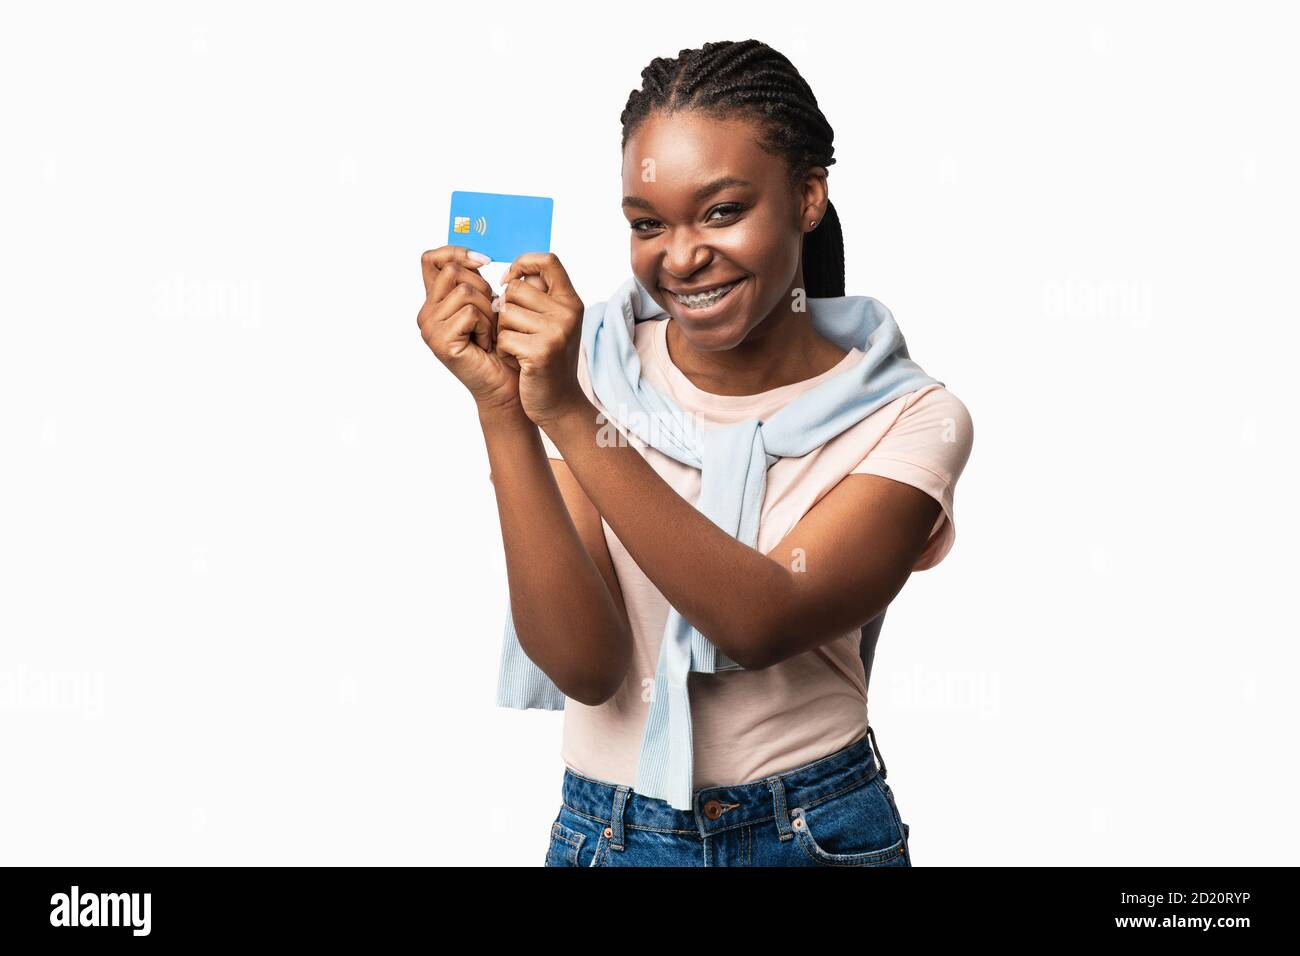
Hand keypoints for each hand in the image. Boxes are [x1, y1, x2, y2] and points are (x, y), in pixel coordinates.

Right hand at [416, 245, 519, 413]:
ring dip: (488, 310)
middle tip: (491, 315)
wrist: (505, 384)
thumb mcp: (489, 304)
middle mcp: (427, 313)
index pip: (431, 258)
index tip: (484, 261)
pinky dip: (487, 326)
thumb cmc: (501, 346)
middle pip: (453, 271)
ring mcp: (430, 328)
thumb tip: (480, 255)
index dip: (456, 252)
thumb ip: (476, 280)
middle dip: (482, 288)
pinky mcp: (440, 341)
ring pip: (465, 291)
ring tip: (489, 332)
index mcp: (435, 301)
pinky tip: (487, 344)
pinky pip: (470, 312)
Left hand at [494, 252, 587, 427]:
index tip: (509, 281)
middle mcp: (568, 313)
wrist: (559, 403)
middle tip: (517, 333)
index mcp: (571, 301)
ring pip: (505, 314)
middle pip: (515, 289)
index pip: (548, 260)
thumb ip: (538, 298)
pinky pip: (503, 337)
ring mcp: (557, 332)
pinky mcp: (541, 351)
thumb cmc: (548, 360)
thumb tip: (509, 278)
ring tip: (518, 349)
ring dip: (502, 333)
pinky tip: (517, 362)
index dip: (523, 263)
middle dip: (505, 310)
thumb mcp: (551, 324)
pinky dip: (503, 351)